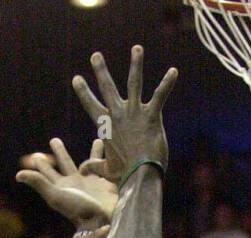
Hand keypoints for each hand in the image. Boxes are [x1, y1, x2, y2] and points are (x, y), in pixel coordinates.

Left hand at [17, 138, 117, 228]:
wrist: (104, 219)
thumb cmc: (78, 209)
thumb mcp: (55, 195)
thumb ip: (39, 182)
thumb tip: (18, 174)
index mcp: (62, 187)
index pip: (48, 172)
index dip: (42, 165)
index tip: (36, 157)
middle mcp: (75, 183)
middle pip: (65, 163)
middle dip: (60, 152)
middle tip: (54, 140)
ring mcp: (91, 182)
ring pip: (88, 162)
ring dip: (91, 152)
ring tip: (97, 141)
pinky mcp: (106, 181)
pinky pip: (104, 164)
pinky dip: (105, 154)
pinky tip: (107, 144)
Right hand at [72, 46, 176, 185]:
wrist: (140, 176)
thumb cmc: (124, 175)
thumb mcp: (107, 170)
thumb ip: (94, 166)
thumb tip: (82, 170)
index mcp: (106, 127)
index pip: (91, 105)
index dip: (84, 92)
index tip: (76, 78)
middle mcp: (118, 115)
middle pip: (107, 88)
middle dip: (101, 70)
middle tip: (96, 55)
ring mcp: (134, 113)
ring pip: (134, 83)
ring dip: (136, 64)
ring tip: (137, 48)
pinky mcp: (151, 116)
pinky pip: (160, 95)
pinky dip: (167, 83)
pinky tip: (174, 71)